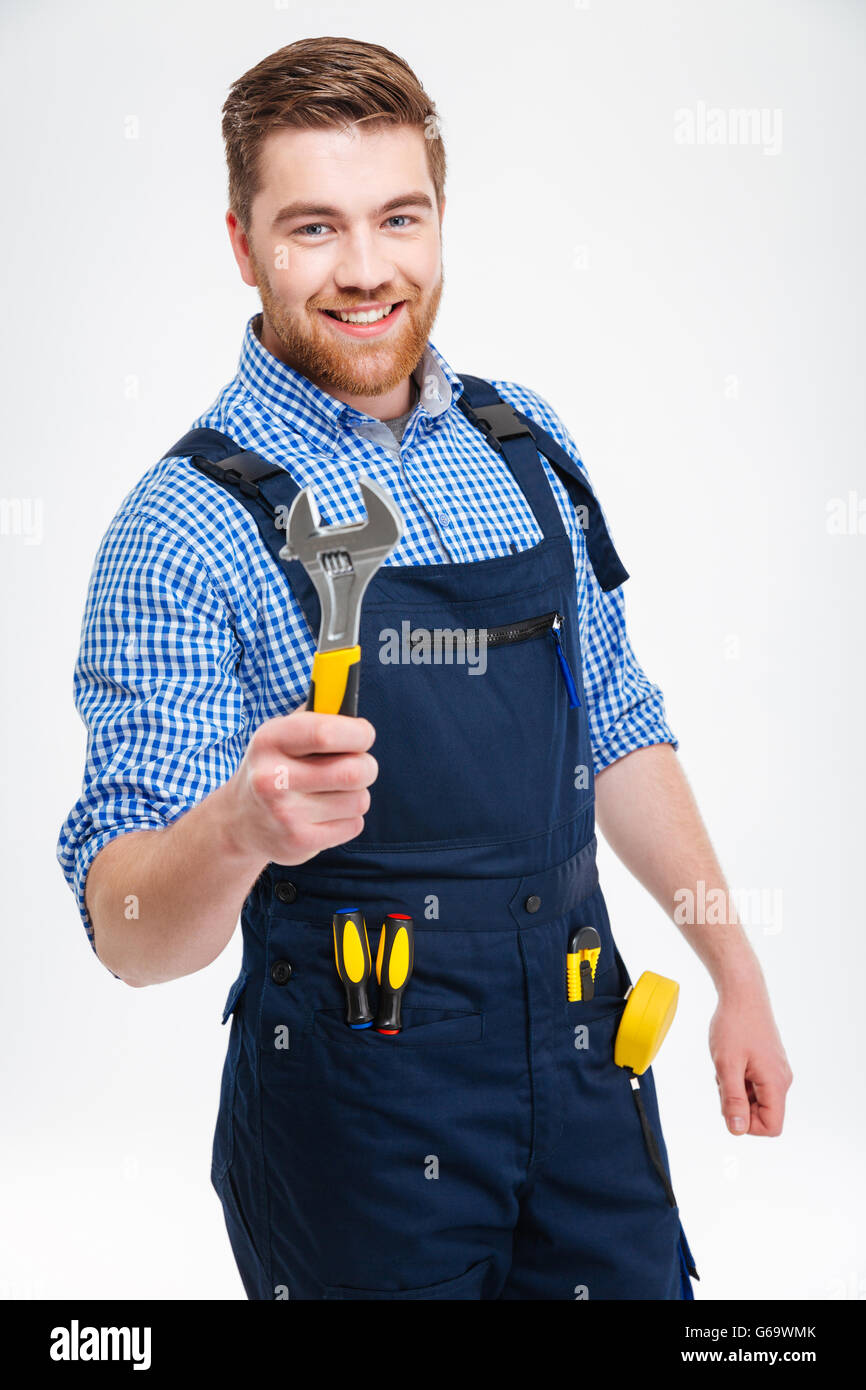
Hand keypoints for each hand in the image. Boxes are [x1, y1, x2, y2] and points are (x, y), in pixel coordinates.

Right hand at [224, 708, 378, 865]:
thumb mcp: (285, 732)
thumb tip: (350, 696)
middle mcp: (272, 778)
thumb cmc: (278, 764)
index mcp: (270, 740)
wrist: (242, 819)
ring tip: (333, 791)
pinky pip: (354, 824)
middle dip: (367, 766)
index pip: (327, 733)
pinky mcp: (298, 842)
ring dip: (356, 794)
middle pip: (354, 771)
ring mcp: (284, 814)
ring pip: (359, 799)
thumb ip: (319, 712)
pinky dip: (349, 818)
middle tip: (358, 765)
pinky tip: (325, 814)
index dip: (359, 733)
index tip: (364, 735)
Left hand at [709, 987, 792, 1135]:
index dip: (748, 1124)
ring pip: (755, 1098)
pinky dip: (738, 1078)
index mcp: (776, 1083)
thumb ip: (732, 1100)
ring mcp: (776, 1071)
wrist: (742, 994)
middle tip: (723, 1077)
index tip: (729, 1102)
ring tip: (726, 1064)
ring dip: (735, 1089)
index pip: (771, 1127)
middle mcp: (781, 1080)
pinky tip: (730, 1059)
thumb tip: (737, 1130)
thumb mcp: (726, 1065)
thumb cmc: (734, 1025)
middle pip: (762, 1114)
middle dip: (737, 1103)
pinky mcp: (768, 1063)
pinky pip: (753, 1083)